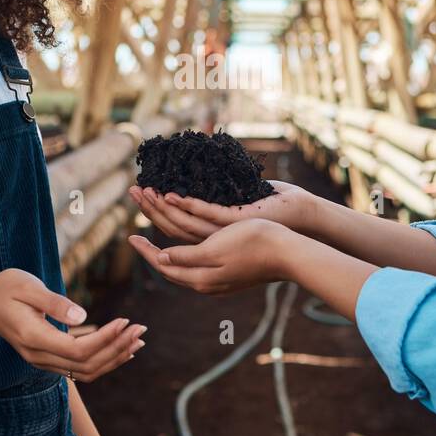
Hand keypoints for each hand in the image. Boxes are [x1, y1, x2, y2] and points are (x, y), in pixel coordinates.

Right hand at [0, 269, 145, 381]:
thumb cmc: (4, 288)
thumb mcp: (27, 286)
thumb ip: (53, 303)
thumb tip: (83, 316)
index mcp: (33, 338)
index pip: (78, 350)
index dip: (106, 340)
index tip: (125, 321)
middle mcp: (39, 356)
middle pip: (85, 365)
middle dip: (117, 349)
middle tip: (141, 329)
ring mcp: (42, 361)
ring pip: (85, 371)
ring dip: (114, 357)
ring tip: (138, 340)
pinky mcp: (48, 358)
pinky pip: (79, 367)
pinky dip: (103, 359)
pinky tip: (122, 347)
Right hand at [127, 180, 315, 242]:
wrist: (303, 222)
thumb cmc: (274, 216)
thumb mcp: (240, 211)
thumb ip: (220, 206)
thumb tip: (204, 188)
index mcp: (213, 247)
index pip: (175, 236)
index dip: (154, 221)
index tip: (137, 209)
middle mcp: (214, 247)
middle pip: (172, 231)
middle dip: (149, 211)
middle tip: (132, 192)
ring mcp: (224, 238)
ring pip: (183, 226)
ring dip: (161, 208)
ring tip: (145, 190)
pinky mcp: (235, 225)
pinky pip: (206, 216)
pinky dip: (186, 205)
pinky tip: (171, 195)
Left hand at [127, 219, 290, 294]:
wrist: (286, 254)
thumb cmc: (252, 245)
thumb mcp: (214, 249)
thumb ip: (187, 256)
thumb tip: (162, 258)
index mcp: (200, 277)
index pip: (163, 265)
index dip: (145, 250)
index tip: (130, 236)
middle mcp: (206, 283)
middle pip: (170, 268)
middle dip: (151, 251)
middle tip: (136, 234)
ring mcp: (218, 281)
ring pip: (183, 267)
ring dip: (166, 252)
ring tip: (154, 239)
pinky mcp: (229, 274)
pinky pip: (197, 266)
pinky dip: (183, 255)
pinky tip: (183, 248)